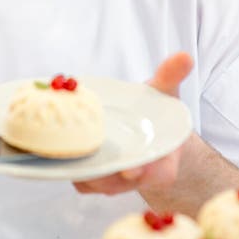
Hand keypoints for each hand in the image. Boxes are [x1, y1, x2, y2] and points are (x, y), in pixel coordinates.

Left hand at [73, 52, 192, 198]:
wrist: (144, 128)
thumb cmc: (157, 111)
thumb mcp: (165, 92)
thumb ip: (172, 75)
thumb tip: (184, 56)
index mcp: (164, 164)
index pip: (158, 175)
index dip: (146, 174)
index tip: (131, 170)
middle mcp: (138, 178)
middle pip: (119, 183)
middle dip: (102, 173)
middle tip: (86, 154)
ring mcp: (114, 182)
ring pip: (95, 182)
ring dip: (79, 168)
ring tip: (63, 147)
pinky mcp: (93, 178)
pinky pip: (79, 177)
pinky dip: (68, 166)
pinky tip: (54, 147)